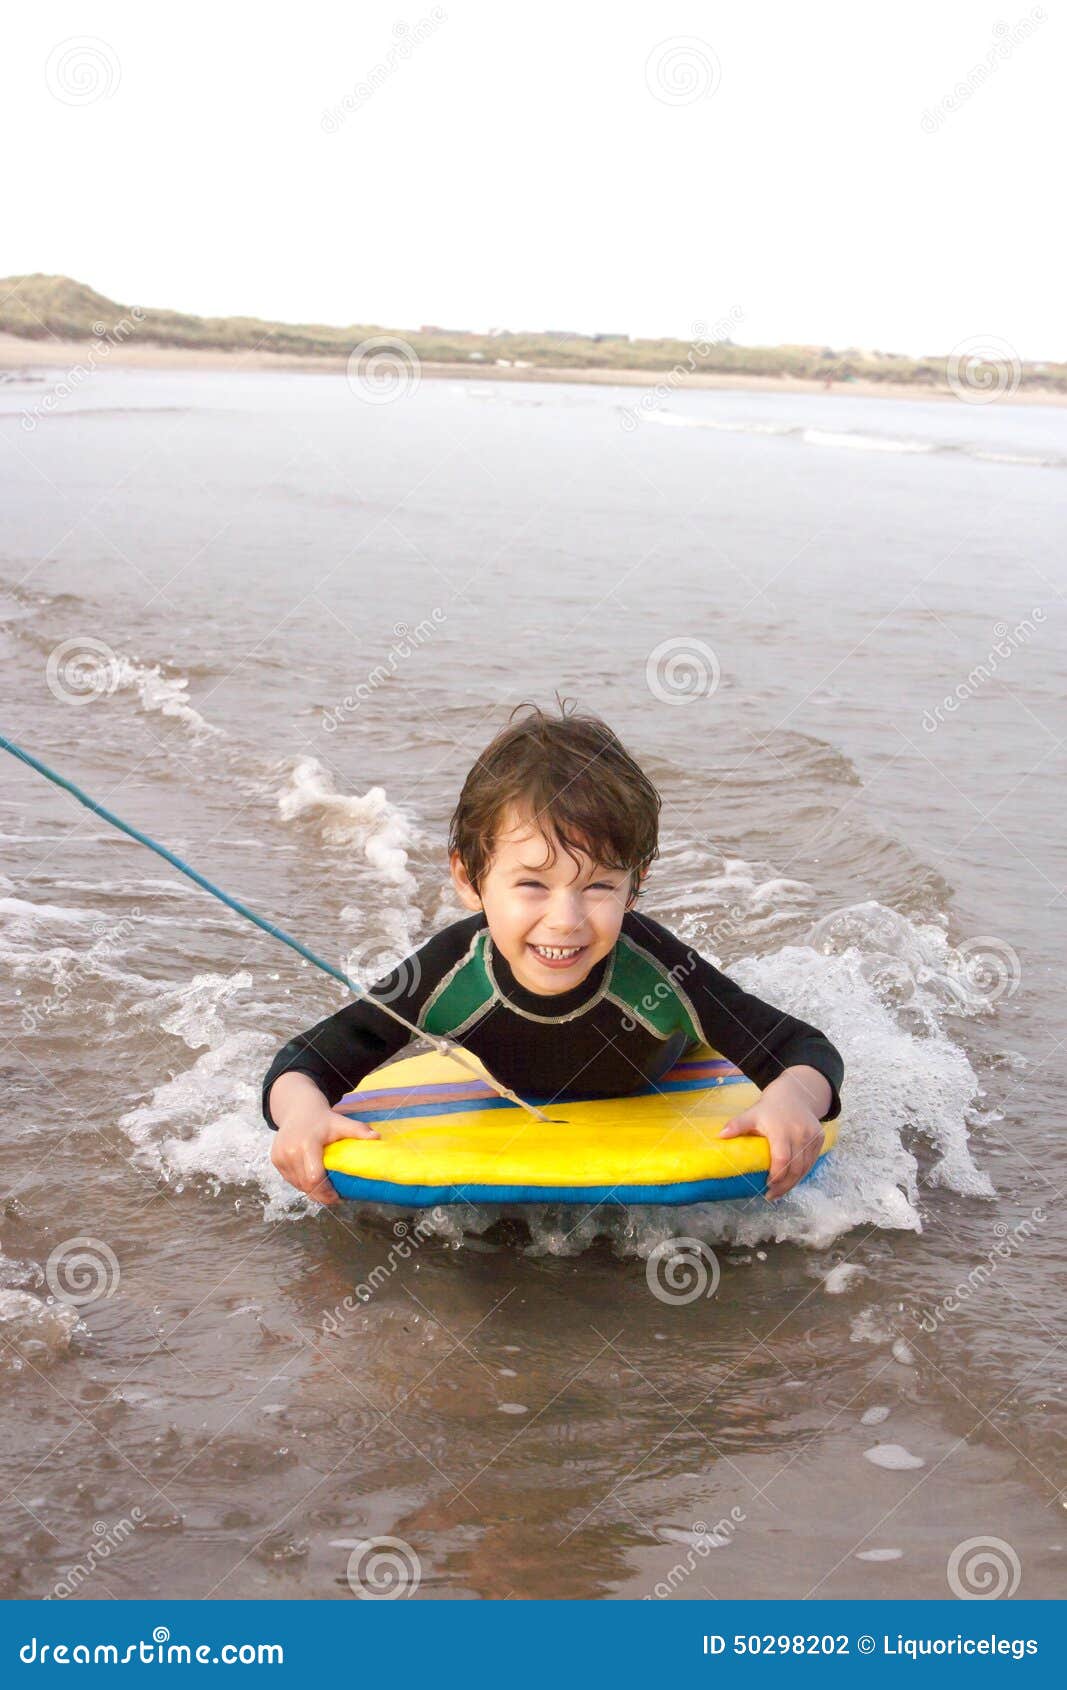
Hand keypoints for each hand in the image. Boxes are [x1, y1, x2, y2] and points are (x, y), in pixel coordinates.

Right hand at [270, 1102, 378, 1205]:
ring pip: (297, 1184)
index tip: (337, 1196)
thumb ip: (358, 1130)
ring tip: (325, 1191)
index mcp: (307, 1144)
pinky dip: (301, 1183)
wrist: (297, 1108)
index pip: (314, 1177)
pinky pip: (290, 1179)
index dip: (326, 1191)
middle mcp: (290, 1151)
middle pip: (306, 1185)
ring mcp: (280, 1156)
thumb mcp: (340, 1122)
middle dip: (320, 1195)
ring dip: (310, 1190)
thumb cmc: (322, 1118)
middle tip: (334, 1198)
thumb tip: (378, 1137)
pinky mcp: (275, 1160)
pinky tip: (312, 1181)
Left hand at [718, 1068, 828, 1200]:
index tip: (767, 1186)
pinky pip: (811, 1162)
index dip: (776, 1176)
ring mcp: (812, 1137)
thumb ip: (737, 1125)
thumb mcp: (752, 1113)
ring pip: (805, 1168)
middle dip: (784, 1186)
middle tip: (771, 1195)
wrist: (795, 1093)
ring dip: (793, 1183)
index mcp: (781, 1130)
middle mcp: (799, 1134)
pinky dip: (802, 1173)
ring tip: (779, 1192)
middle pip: (795, 1168)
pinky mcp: (819, 1139)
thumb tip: (719, 1136)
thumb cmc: (770, 1106)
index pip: (781, 1159)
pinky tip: (791, 1181)